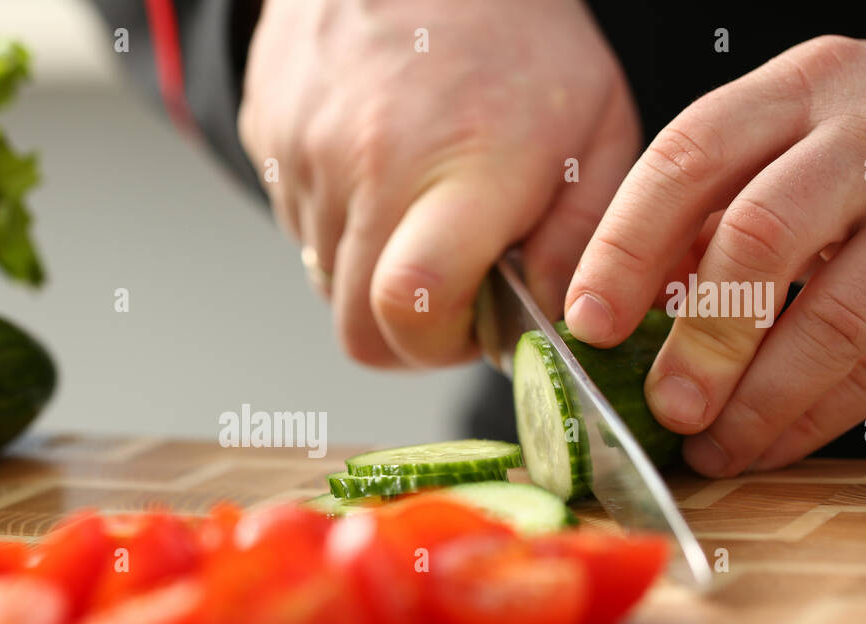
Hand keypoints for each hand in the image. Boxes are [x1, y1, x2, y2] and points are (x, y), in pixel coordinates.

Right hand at [239, 0, 638, 365]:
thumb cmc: (517, 35)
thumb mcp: (595, 129)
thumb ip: (580, 241)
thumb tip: (548, 327)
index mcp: (461, 166)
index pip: (409, 309)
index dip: (440, 345)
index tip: (473, 321)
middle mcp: (368, 166)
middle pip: (357, 327)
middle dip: (405, 333)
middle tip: (450, 287)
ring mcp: (306, 155)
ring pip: (328, 282)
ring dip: (375, 272)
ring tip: (419, 205)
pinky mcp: (270, 143)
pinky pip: (301, 230)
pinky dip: (343, 227)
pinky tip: (381, 173)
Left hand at [565, 36, 865, 475]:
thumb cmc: (854, 147)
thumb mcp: (775, 146)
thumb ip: (695, 216)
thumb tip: (611, 315)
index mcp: (796, 90)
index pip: (690, 159)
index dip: (627, 247)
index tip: (589, 324)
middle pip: (764, 236)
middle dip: (704, 338)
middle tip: (669, 406)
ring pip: (838, 318)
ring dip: (763, 401)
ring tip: (714, 447)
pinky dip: (822, 415)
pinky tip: (772, 442)